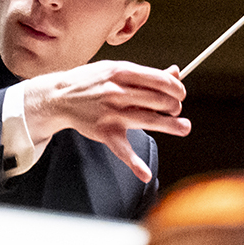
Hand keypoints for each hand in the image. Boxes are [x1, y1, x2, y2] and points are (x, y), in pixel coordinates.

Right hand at [22, 61, 190, 181]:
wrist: (59, 97)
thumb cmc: (92, 82)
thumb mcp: (115, 69)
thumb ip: (146, 74)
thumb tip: (176, 72)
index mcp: (122, 72)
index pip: (161, 81)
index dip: (177, 89)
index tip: (180, 94)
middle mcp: (117, 92)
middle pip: (160, 101)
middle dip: (174, 106)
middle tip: (174, 111)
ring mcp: (111, 114)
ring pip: (150, 121)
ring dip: (172, 126)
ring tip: (184, 127)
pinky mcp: (105, 133)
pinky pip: (123, 151)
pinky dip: (135, 164)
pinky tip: (146, 174)